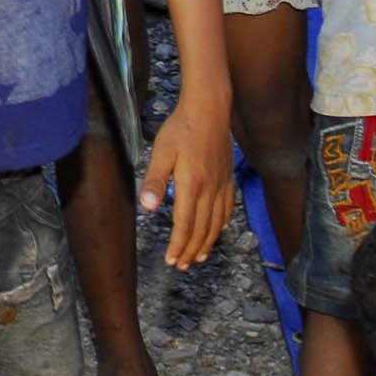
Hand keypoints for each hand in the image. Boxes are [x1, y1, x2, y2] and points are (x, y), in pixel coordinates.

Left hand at [140, 94, 238, 269]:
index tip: (172, 260)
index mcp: (191, 185)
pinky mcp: (227, 178)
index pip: (185, 224)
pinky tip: (219, 230)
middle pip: (201, 229)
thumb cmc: (182, 128)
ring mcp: (221, 184)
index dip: (179, 246)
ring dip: (207, 243)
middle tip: (183, 266)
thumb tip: (148, 207)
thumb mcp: (161, 152)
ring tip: (199, 257)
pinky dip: (222, 224)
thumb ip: (155, 180)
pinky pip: (227, 208)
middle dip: (191, 250)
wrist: (209, 109)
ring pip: (216, 223)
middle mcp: (210, 189)